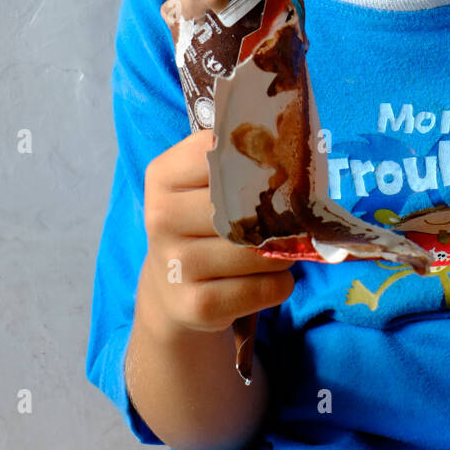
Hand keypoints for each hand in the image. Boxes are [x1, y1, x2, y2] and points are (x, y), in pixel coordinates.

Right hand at [141, 129, 295, 335]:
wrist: (169, 288)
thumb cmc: (199, 223)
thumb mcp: (200, 183)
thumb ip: (233, 157)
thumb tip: (284, 144)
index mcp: (163, 177)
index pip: (221, 153)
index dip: (260, 160)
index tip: (278, 168)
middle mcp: (161, 219)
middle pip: (244, 207)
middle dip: (277, 213)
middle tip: (287, 217)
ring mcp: (176, 266)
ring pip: (258, 251)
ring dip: (283, 250)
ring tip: (277, 248)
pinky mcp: (197, 305)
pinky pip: (265, 288)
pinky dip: (280, 283)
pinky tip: (269, 278)